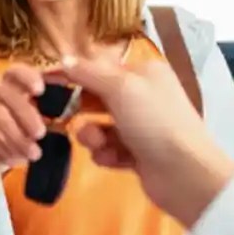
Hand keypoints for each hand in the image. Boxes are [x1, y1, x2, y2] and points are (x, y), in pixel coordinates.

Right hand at [0, 65, 48, 197]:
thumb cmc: (16, 139)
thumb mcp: (34, 126)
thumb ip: (48, 114)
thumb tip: (70, 106)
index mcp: (10, 85)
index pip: (14, 70)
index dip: (27, 76)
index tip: (40, 91)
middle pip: (5, 91)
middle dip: (26, 113)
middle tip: (41, 134)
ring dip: (17, 135)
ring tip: (33, 154)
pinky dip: (4, 147)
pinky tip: (14, 159)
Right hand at [59, 56, 233, 227]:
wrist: (185, 174)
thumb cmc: (154, 122)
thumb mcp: (121, 88)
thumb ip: (89, 73)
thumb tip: (63, 60)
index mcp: (145, 73)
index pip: (102, 68)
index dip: (76, 75)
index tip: (48, 84)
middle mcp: (144, 96)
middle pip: (98, 97)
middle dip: (83, 110)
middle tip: (65, 116)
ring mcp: (142, 127)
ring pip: (100, 125)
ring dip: (93, 135)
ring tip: (98, 145)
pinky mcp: (138, 154)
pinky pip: (109, 149)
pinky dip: (106, 154)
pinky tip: (112, 159)